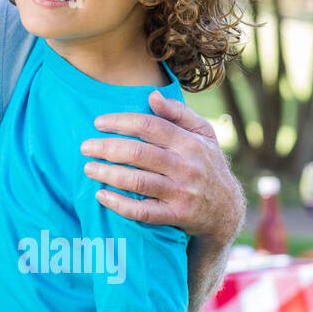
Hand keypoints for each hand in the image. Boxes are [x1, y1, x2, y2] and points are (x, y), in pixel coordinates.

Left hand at [79, 91, 244, 244]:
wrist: (227, 210)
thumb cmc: (208, 164)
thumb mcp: (204, 134)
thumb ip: (179, 113)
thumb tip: (152, 96)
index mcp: (190, 143)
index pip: (149, 126)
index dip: (120, 122)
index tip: (98, 123)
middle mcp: (187, 166)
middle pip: (137, 153)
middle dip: (106, 148)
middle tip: (85, 147)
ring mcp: (182, 192)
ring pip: (137, 181)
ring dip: (107, 174)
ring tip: (88, 169)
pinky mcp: (177, 215)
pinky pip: (143, 211)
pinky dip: (119, 204)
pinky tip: (101, 196)